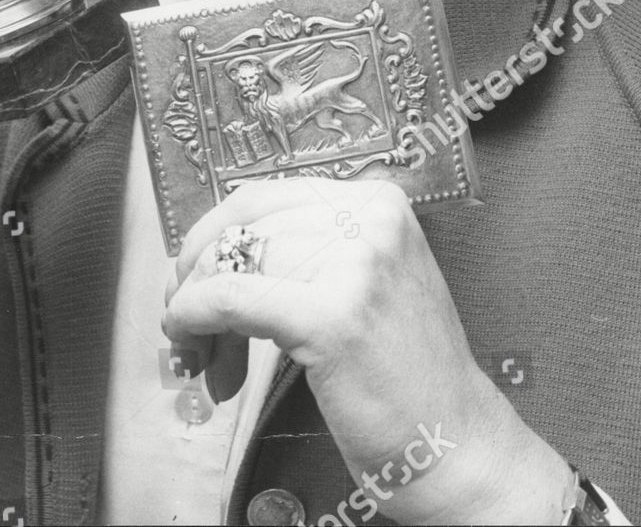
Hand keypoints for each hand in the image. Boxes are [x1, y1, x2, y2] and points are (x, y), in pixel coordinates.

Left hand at [163, 178, 573, 524]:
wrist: (459, 444)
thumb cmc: (403, 374)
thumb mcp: (364, 280)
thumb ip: (305, 249)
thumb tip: (213, 247)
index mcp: (377, 201)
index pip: (264, 196)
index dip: (213, 234)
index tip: (192, 272)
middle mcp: (370, 218)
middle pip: (242, 223)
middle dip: (197, 269)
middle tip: (180, 313)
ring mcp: (355, 263)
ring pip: (231, 260)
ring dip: (194, 305)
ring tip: (198, 351)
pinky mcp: (332, 316)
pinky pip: (231, 299)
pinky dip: (195, 318)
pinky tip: (192, 343)